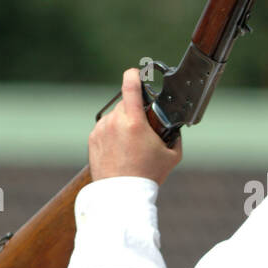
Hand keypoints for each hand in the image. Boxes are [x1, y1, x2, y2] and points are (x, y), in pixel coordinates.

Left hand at [88, 68, 182, 183]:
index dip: (135, 74)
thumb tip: (174, 128)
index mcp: (134, 122)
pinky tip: (120, 150)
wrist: (122, 194)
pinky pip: (105, 128)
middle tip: (143, 129)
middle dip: (135, 112)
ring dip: (123, 123)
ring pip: (115, 116)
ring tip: (131, 145)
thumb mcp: (171, 155)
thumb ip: (174, 136)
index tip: (138, 72)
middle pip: (125, 103)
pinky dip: (112, 134)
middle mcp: (115, 122)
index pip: (131, 86)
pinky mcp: (93, 139)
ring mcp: (101, 130)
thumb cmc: (147, 175)